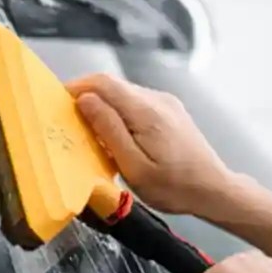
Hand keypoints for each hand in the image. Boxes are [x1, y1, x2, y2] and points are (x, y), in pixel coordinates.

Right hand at [66, 73, 239, 217]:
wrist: (214, 189)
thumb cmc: (174, 187)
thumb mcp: (135, 167)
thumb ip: (109, 131)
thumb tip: (85, 100)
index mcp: (147, 112)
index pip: (103, 82)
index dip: (76, 87)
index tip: (57, 103)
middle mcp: (157, 99)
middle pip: (112, 86)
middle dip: (86, 99)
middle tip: (69, 122)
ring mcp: (165, 103)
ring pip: (123, 94)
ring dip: (103, 108)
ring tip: (90, 133)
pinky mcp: (170, 110)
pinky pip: (136, 103)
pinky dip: (119, 114)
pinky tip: (115, 136)